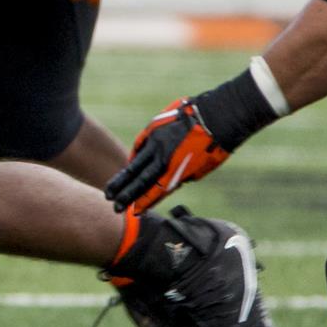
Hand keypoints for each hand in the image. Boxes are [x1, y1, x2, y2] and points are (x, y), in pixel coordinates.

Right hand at [105, 97, 232, 213]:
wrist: (216, 116)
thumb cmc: (216, 146)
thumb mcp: (200, 168)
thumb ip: (180, 175)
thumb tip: (168, 179)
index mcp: (175, 170)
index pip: (154, 190)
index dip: (143, 202)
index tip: (132, 211)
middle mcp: (162, 157)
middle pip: (138, 179)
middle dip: (125, 193)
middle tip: (112, 204)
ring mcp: (155, 142)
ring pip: (134, 163)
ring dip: (122, 178)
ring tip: (110, 189)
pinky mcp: (153, 129)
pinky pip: (140, 145)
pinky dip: (134, 157)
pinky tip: (128, 166)